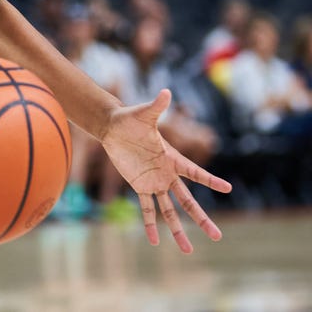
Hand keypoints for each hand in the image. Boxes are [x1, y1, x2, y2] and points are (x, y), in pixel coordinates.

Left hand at [101, 89, 231, 252]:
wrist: (113, 128)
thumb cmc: (131, 118)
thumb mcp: (144, 113)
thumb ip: (157, 106)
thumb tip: (165, 92)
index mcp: (172, 158)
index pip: (195, 173)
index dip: (210, 180)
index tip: (228, 189)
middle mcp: (167, 174)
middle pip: (188, 201)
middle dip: (201, 219)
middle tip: (218, 236)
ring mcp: (154, 182)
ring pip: (169, 210)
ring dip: (177, 230)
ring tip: (188, 250)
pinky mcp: (140, 186)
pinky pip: (146, 208)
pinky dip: (149, 224)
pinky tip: (154, 241)